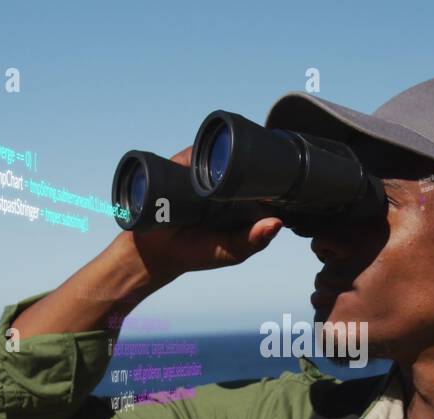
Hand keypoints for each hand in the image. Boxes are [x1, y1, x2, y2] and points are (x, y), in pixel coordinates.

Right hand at [122, 146, 283, 283]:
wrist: (154, 251)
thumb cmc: (197, 252)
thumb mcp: (231, 252)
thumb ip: (254, 240)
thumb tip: (277, 222)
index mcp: (242, 200)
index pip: (263, 180)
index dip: (272, 176)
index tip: (279, 176)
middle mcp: (225, 182)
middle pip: (244, 161)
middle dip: (251, 160)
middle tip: (253, 168)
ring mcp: (204, 172)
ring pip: (221, 153)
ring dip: (226, 153)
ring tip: (226, 169)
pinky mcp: (182, 165)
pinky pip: (194, 151)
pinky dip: (200, 151)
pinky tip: (205, 163)